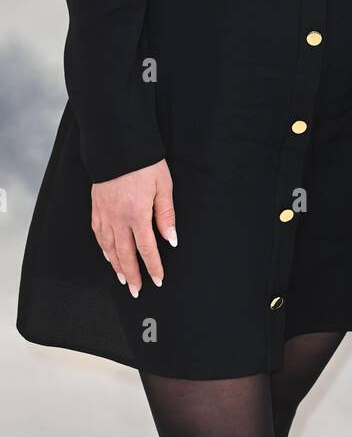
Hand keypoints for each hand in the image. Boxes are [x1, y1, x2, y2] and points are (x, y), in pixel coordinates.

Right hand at [91, 159, 176, 296]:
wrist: (118, 145)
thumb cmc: (145, 163)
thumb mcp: (163, 186)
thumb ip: (166, 215)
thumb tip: (171, 240)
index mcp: (137, 215)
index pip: (146, 249)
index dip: (153, 267)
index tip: (158, 280)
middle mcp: (118, 219)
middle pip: (125, 255)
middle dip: (132, 275)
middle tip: (137, 291)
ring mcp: (104, 214)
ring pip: (109, 248)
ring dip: (116, 265)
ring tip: (124, 279)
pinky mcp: (96, 208)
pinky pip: (98, 234)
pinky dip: (104, 248)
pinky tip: (108, 255)